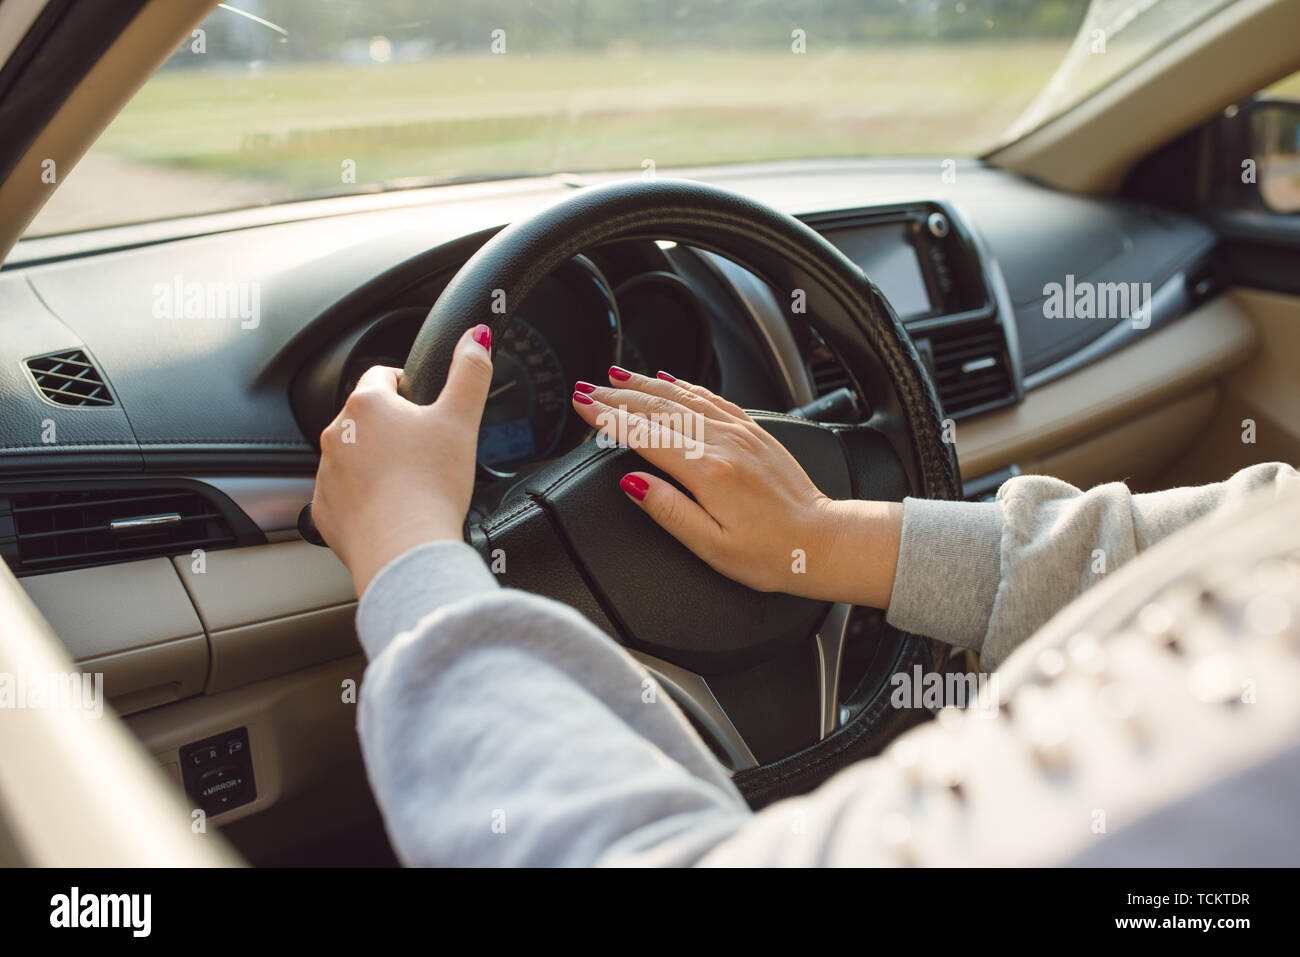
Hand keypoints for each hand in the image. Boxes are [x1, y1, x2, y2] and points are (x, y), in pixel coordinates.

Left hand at [312, 324, 493, 596]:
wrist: (405, 549)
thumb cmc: (431, 486)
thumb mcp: (462, 420)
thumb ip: (470, 373)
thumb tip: (475, 337)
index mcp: (367, 405)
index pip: (381, 376)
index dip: (406, 385)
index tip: (422, 403)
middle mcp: (337, 434)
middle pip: (366, 418)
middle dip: (393, 428)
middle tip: (425, 450)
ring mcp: (326, 473)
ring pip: (353, 456)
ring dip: (375, 463)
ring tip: (410, 484)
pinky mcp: (324, 510)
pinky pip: (342, 496)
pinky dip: (364, 499)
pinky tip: (391, 510)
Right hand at [570, 368, 902, 607]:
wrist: (823, 542)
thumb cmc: (772, 553)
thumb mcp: (711, 546)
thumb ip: (668, 510)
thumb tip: (632, 482)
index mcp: (708, 471)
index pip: (645, 435)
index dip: (609, 418)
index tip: (583, 404)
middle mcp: (724, 443)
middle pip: (659, 409)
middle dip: (618, 396)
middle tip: (588, 388)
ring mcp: (741, 433)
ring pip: (683, 397)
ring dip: (646, 384)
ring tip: (617, 376)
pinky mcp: (755, 432)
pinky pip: (712, 398)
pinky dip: (685, 385)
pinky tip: (670, 379)